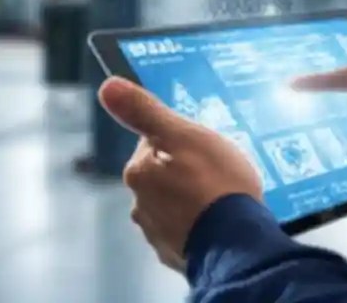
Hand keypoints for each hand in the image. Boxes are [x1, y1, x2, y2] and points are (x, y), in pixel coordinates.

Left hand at [99, 77, 262, 272]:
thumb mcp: (184, 135)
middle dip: (185, 173)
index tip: (203, 149)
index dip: (181, 142)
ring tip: (221, 201)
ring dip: (191, 202)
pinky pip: (187, 233)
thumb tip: (108, 87)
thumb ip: (145, 111)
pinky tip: (219, 224)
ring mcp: (157, 236)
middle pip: (162, 177)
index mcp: (137, 172)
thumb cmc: (215, 184)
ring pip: (173, 206)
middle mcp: (139, 205)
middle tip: (217, 175)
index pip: (154, 144)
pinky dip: (199, 227)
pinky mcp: (177, 258)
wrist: (238, 246)